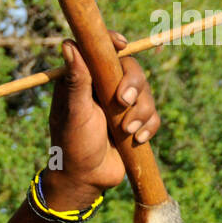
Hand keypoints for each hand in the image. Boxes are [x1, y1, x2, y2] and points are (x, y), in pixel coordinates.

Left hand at [46, 30, 161, 198]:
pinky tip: (136, 140)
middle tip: (124, 102)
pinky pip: (153, 115)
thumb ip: (75, 79)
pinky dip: (149, 127)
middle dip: (133, 85)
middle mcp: (103, 88)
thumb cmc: (71, 144)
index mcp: (84, 80)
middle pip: (131, 69)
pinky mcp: (134, 122)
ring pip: (146, 92)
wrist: (85, 179)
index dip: (113, 42)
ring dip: (140, 112)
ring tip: (125, 132)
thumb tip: (67, 43)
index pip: (101, 51)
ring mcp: (120, 105)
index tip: (122, 45)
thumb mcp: (74, 111)